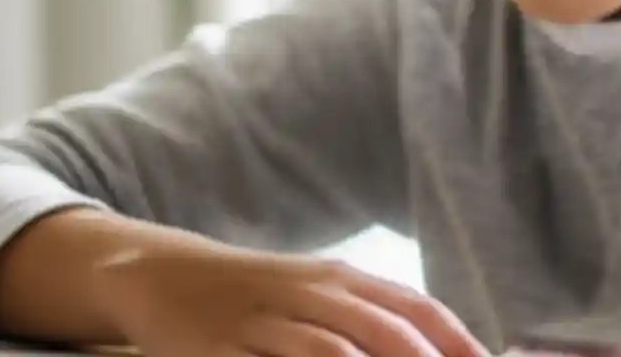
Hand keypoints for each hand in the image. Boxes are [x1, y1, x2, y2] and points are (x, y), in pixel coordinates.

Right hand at [96, 244, 488, 356]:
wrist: (163, 273)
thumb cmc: (259, 293)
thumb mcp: (318, 292)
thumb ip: (373, 317)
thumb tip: (441, 349)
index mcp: (342, 278)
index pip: (415, 307)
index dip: (457, 340)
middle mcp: (310, 294)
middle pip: (382, 333)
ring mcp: (264, 322)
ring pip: (331, 354)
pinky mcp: (219, 351)